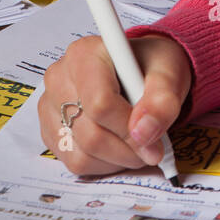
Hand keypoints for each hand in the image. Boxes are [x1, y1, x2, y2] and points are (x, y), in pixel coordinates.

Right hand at [38, 32, 192, 175]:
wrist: (139, 73)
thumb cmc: (150, 67)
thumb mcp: (169, 74)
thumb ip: (163, 101)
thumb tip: (144, 132)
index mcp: (84, 54)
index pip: (100, 103)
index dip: (129, 129)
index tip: (154, 141)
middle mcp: (59, 78)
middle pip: (91, 134)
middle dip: (128, 149)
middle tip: (152, 148)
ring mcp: (50, 107)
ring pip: (82, 155)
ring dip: (118, 159)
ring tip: (136, 142)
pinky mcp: (51, 131)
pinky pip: (76, 162)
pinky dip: (104, 164)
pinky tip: (118, 146)